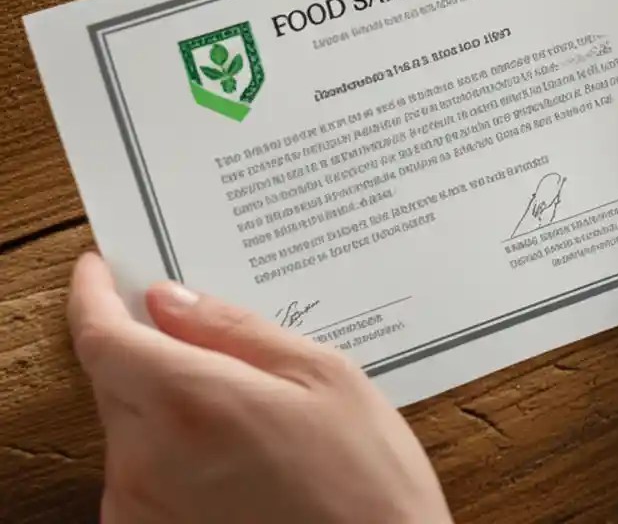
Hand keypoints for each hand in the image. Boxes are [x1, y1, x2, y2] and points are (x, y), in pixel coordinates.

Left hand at [67, 253, 452, 523]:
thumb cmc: (368, 484)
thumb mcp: (326, 379)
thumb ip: (237, 332)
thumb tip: (172, 301)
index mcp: (192, 402)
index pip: (102, 333)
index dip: (96, 293)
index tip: (103, 270)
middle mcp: (148, 459)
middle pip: (116, 378)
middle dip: (152, 350)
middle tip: (211, 341)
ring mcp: (141, 509)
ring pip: (131, 427)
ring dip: (169, 406)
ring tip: (250, 416)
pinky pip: (142, 475)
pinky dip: (174, 451)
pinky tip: (238, 456)